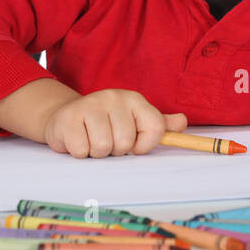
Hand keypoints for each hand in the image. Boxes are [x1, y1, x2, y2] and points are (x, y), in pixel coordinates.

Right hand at [42, 89, 187, 158]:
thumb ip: (158, 124)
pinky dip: (80, 152)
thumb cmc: (105, 123)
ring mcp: (90, 105)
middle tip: (107, 140)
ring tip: (92, 140)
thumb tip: (182, 122)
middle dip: (115, 150)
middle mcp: (114, 97)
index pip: (155, 128)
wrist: (67, 117)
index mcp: (134, 99)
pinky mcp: (68, 118)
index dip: (145, 145)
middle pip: (125, 142)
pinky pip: (81, 150)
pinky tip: (78, 139)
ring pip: (103, 147)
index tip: (134, 145)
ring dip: (97, 152)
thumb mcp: (134, 121)